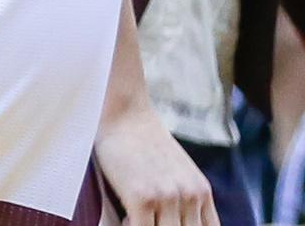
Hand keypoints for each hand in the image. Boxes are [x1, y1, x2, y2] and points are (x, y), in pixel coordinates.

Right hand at [96, 97, 217, 225]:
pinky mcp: (141, 196)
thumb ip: (184, 196)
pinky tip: (123, 216)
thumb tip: (177, 218)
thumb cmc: (142, 139)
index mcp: (201, 192)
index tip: (167, 221)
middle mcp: (190, 196)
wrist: (123, 111)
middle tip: (149, 219)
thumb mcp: (178, 170)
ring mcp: (167, 197)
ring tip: (135, 217)